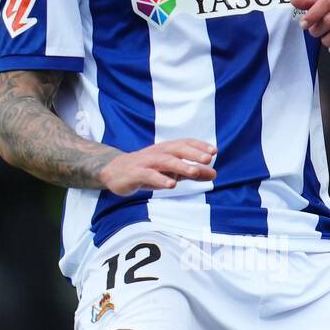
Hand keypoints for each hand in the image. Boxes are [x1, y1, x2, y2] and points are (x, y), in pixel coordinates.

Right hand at [99, 139, 216, 195]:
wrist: (114, 172)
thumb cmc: (148, 170)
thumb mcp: (172, 172)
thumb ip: (192, 172)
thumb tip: (214, 173)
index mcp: (167, 150)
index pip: (185, 144)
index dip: (199, 146)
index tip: (214, 151)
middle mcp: (158, 153)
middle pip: (177, 149)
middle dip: (193, 153)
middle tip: (208, 158)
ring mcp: (146, 162)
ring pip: (165, 161)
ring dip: (181, 166)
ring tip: (195, 171)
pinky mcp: (136, 174)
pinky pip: (149, 175)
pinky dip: (161, 179)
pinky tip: (172, 185)